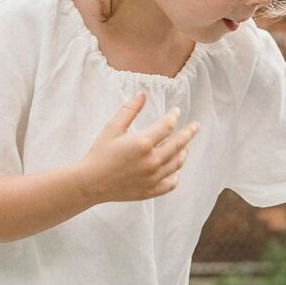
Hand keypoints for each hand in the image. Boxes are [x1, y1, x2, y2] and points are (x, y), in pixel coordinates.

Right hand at [79, 91, 197, 202]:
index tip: (176, 111)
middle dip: (189, 133)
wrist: (90, 183)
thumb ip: (129, 110)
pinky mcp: (150, 190)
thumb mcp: (112, 128)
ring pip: (177, 163)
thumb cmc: (99, 153)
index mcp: (143, 143)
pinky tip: (175, 169)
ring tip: (186, 145)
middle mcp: (152, 161)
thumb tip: (142, 93)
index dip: (174, 116)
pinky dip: (176, 175)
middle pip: (179, 144)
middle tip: (195, 127)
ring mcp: (153, 178)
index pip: (168, 126)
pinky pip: (171, 183)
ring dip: (184, 152)